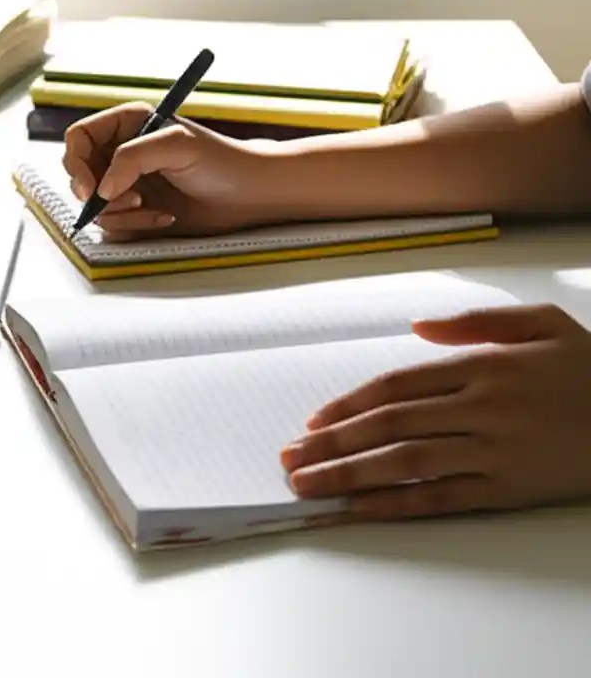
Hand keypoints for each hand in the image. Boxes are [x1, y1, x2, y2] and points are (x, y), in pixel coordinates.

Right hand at [61, 102, 281, 240]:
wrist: (248, 194)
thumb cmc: (221, 161)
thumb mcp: (176, 145)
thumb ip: (132, 159)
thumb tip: (101, 190)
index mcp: (126, 125)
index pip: (78, 139)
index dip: (76, 164)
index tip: (91, 189)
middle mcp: (120, 153)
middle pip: (79, 176)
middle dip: (98, 195)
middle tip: (130, 201)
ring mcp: (126, 184)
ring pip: (95, 206)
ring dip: (121, 214)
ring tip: (153, 209)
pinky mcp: (136, 211)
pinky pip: (114, 225)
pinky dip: (135, 227)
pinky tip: (163, 218)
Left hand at [280, 304, 590, 520]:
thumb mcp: (544, 324)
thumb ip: (475, 322)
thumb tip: (416, 328)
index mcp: (484, 365)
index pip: (396, 384)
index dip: (349, 404)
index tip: (313, 422)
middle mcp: (482, 406)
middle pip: (389, 424)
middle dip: (331, 442)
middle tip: (288, 457)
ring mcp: (495, 449)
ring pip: (405, 462)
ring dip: (348, 474)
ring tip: (306, 485)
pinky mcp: (511, 487)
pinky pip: (442, 498)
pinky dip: (396, 504)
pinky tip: (358, 508)